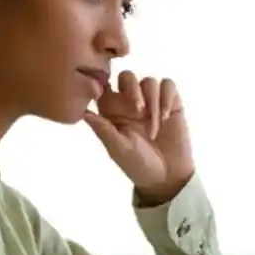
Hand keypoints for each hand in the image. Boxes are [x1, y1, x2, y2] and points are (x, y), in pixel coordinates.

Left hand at [83, 71, 194, 204]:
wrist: (168, 177)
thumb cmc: (138, 165)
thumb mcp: (118, 149)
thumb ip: (103, 129)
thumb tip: (82, 112)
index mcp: (112, 111)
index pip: (104, 86)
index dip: (106, 83)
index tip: (111, 93)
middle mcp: (130, 103)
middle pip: (127, 77)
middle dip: (132, 88)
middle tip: (138, 109)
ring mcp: (152, 102)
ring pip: (149, 81)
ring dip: (153, 101)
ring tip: (157, 124)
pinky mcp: (171, 103)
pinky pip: (168, 86)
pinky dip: (167, 97)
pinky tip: (166, 117)